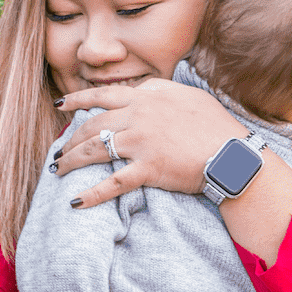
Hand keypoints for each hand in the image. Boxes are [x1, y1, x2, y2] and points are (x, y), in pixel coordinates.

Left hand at [55, 77, 242, 207]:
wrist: (233, 152)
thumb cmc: (215, 125)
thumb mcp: (188, 96)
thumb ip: (160, 91)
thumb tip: (144, 89)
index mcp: (147, 97)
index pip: (103, 95)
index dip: (77, 100)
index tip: (60, 106)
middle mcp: (138, 116)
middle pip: (92, 125)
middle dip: (69, 138)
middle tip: (57, 150)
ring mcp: (141, 142)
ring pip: (94, 150)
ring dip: (71, 161)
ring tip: (57, 170)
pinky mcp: (147, 168)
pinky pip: (112, 183)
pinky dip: (91, 194)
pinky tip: (74, 202)